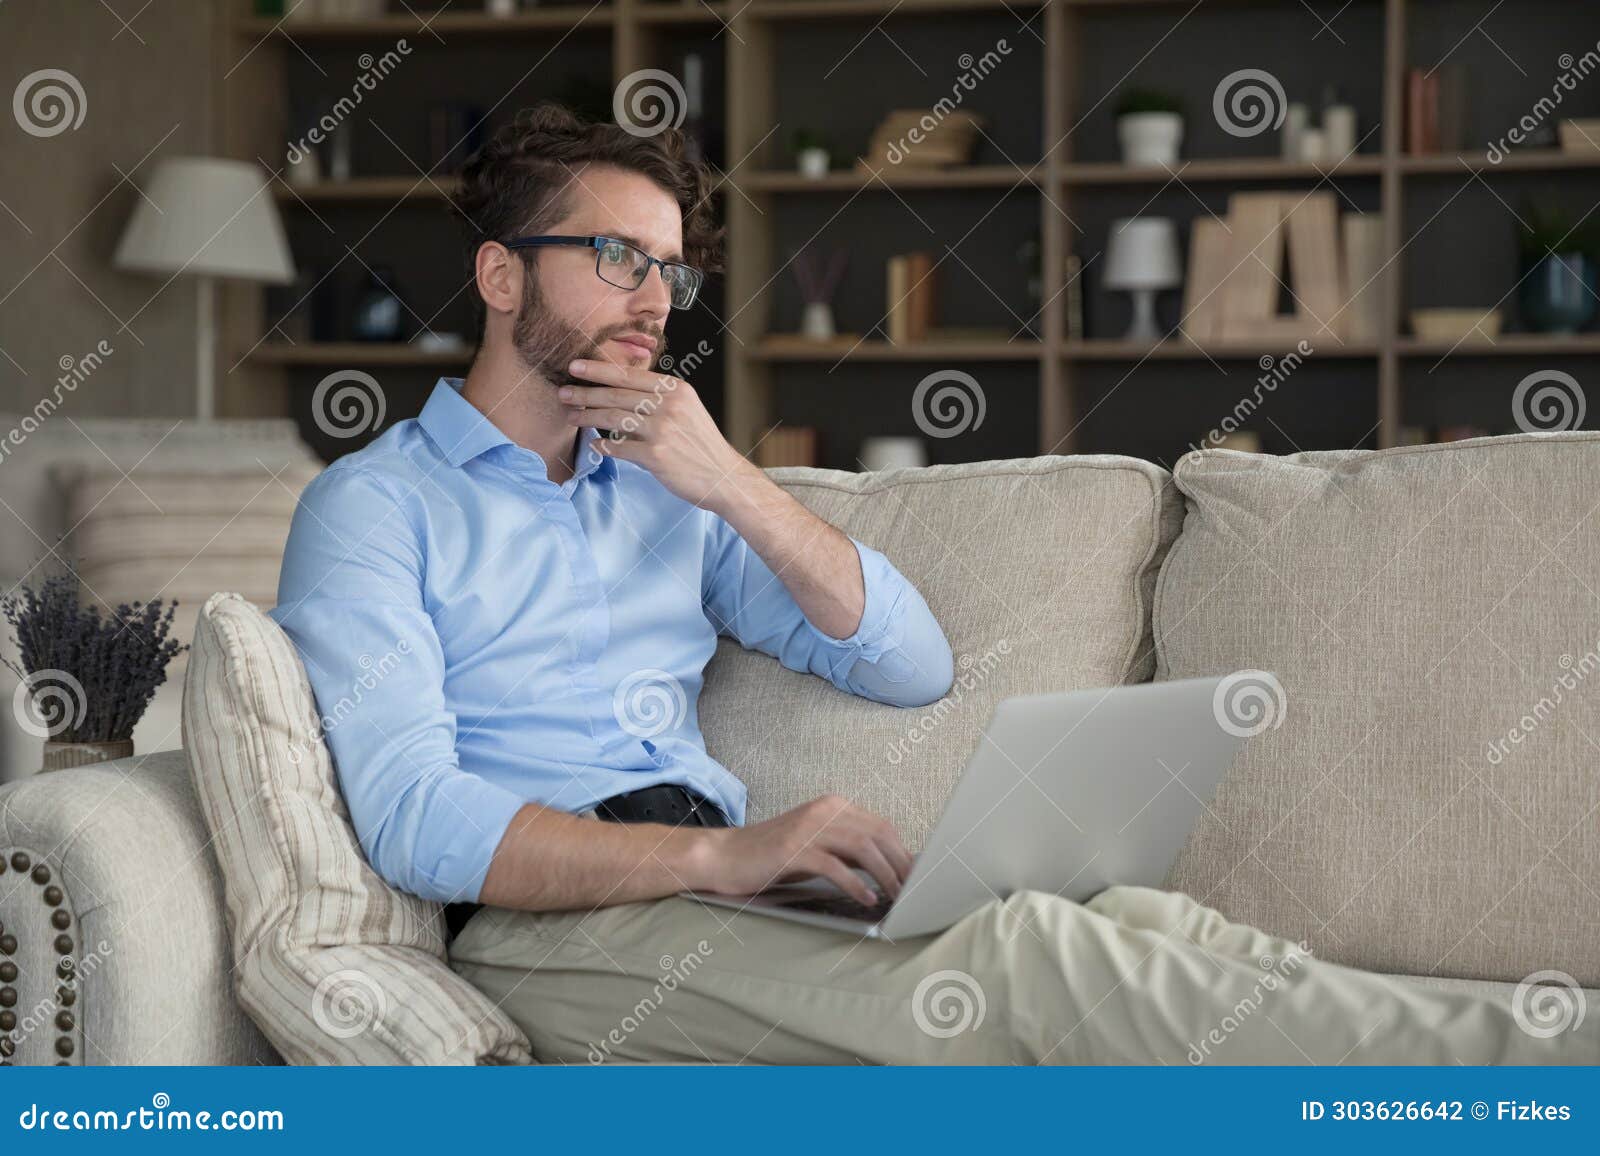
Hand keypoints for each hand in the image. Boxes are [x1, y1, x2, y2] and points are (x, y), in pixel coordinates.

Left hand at [559, 358, 757, 512]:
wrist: (723, 477)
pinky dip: (604, 445)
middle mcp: (669, 405)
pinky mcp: (656, 455)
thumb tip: (622, 391)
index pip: (629, 375)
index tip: (576, 367)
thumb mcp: (687, 409)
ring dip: (588, 417)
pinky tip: (594, 444)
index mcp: (675, 390)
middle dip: (585, 392)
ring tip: (572, 416)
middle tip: (564, 392)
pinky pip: (620, 447)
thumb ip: (659, 397)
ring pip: (614, 419)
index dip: (598, 370)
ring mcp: (662, 430)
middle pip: (616, 395)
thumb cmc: (701, 444)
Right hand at [684, 795, 914, 905]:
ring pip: (863, 848)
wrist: (724, 855)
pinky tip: (866, 898)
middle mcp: (825, 811)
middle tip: (915, 891)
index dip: (904, 851)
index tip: (918, 876)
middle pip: (878, 835)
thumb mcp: (816, 846)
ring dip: (885, 875)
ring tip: (897, 897)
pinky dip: (855, 884)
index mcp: (833, 806)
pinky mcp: (794, 849)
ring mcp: (809, 828)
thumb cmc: (772, 856)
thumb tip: (887, 868)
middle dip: (901, 864)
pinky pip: (835, 866)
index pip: (881, 826)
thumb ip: (847, 850)